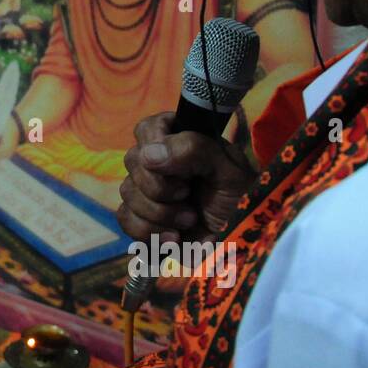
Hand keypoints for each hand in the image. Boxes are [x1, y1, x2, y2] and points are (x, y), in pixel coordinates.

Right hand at [118, 112, 252, 243]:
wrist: (242, 238)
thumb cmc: (240, 196)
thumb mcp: (228, 169)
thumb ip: (193, 150)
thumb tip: (148, 154)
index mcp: (177, 140)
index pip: (147, 128)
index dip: (157, 148)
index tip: (182, 171)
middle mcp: (157, 161)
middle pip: (133, 163)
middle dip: (161, 188)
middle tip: (189, 197)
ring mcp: (146, 190)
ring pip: (127, 193)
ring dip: (159, 213)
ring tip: (190, 221)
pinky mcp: (142, 218)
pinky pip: (125, 219)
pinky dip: (149, 232)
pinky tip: (174, 238)